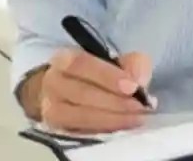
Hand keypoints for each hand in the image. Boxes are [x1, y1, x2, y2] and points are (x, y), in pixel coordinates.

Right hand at [31, 47, 154, 133]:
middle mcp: (52, 83)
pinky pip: (83, 132)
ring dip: (113, 119)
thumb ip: (132, 64)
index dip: (107, 76)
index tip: (132, 87)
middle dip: (115, 101)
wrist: (69, 93)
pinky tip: (123, 128)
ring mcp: (52, 110)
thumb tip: (139, 80)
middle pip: (82, 93)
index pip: (81, 64)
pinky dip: (106, 131)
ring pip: (82, 116)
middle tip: (140, 107)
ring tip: (137, 119)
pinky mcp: (59, 130)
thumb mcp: (116, 62)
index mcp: (63, 59)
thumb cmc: (96, 75)